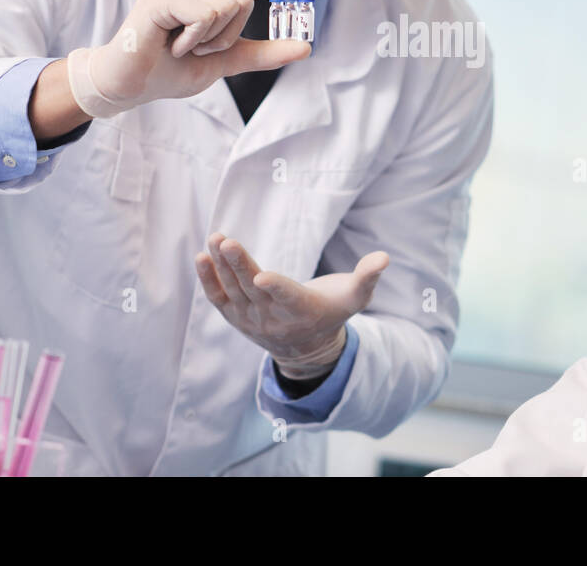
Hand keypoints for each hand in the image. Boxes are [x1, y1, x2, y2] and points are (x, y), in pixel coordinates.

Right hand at [67, 0, 326, 117]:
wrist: (128, 85)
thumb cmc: (169, 69)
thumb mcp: (223, 61)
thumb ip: (260, 53)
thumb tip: (304, 47)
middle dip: (226, 35)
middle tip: (194, 47)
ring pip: (228, 6)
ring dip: (209, 39)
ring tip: (180, 45)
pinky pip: (206, 14)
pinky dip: (195, 38)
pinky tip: (171, 43)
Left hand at [196, 233, 388, 378]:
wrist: (305, 348)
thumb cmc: (333, 312)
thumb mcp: (355, 298)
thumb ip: (367, 277)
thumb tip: (384, 257)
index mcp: (303, 311)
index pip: (286, 298)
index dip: (274, 287)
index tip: (260, 277)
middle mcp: (273, 318)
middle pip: (253, 290)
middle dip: (239, 265)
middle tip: (227, 241)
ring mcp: (251, 319)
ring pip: (233, 291)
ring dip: (221, 265)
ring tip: (216, 238)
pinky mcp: (235, 316)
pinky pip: (218, 298)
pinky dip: (208, 279)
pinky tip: (202, 256)